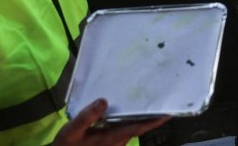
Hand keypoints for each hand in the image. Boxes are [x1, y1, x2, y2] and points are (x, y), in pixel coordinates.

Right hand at [52, 98, 167, 145]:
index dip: (155, 121)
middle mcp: (119, 140)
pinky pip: (126, 127)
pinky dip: (131, 117)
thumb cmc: (68, 145)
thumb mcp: (72, 131)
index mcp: (112, 138)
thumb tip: (103, 101)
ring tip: (150, 96)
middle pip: (140, 126)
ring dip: (142, 115)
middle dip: (152, 114)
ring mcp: (117, 141)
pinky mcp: (112, 140)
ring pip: (134, 126)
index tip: (169, 112)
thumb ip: (87, 117)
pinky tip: (130, 105)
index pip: (139, 128)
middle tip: (163, 96)